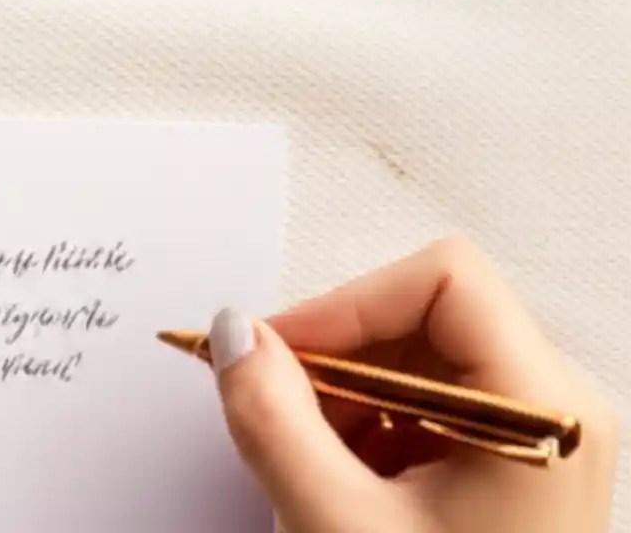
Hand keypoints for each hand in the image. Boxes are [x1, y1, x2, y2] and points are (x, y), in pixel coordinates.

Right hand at [207, 237, 618, 532]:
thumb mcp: (337, 525)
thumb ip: (273, 419)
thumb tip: (233, 334)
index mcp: (544, 408)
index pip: (443, 280)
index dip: (346, 302)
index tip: (275, 348)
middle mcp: (554, 406)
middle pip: (425, 317)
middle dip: (335, 360)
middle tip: (269, 405)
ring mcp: (533, 434)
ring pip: (416, 361)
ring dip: (342, 399)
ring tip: (308, 465)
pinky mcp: (505, 461)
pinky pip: (422, 406)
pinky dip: (364, 430)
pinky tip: (339, 483)